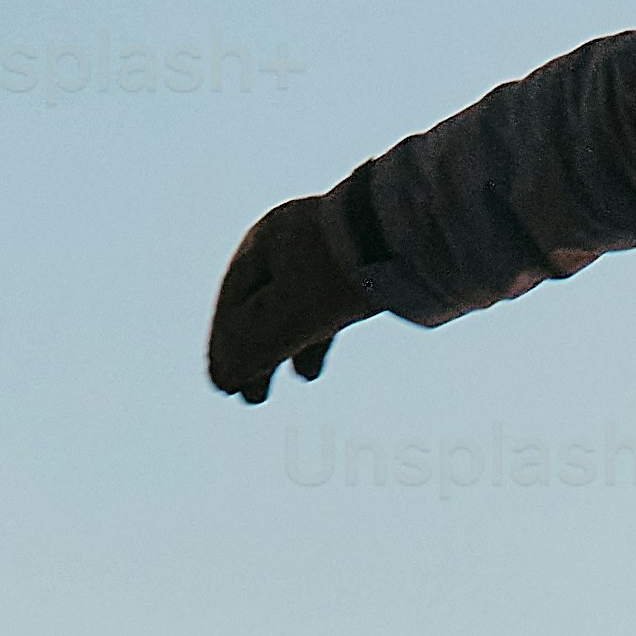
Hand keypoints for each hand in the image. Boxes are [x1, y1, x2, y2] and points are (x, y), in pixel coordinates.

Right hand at [208, 193, 372, 404]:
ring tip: (292, 382)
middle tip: (251, 398)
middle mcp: (294, 240)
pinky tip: (312, 367)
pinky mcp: (365, 267)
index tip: (222, 384)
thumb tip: (222, 379)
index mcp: (266, 240)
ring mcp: (332, 251)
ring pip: (299, 308)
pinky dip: (317, 338)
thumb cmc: (342, 274)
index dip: (225, 346)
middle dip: (256, 353)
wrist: (413, 238)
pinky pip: (330, 306)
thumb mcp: (289, 315)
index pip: (233, 301)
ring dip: (289, 349)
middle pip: (263, 305)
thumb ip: (252, 348)